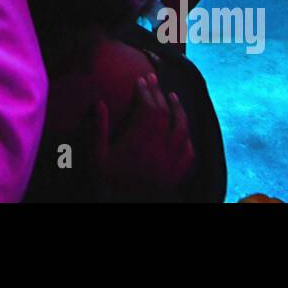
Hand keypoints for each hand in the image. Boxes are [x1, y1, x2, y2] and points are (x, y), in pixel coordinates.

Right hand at [92, 73, 194, 195]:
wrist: (128, 207)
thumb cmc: (110, 182)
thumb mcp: (98, 157)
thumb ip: (100, 129)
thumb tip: (99, 103)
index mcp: (138, 142)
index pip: (148, 109)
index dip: (146, 91)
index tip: (141, 80)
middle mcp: (158, 149)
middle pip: (164, 113)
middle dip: (159, 93)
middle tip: (153, 79)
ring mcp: (171, 161)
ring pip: (182, 128)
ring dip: (178, 109)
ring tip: (172, 96)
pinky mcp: (178, 173)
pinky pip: (189, 150)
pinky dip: (187, 136)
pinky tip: (183, 129)